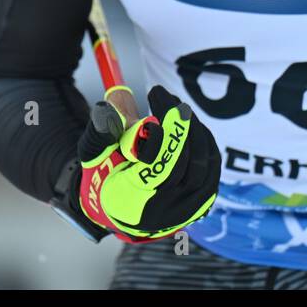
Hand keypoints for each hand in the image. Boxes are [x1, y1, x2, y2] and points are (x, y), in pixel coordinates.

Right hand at [76, 85, 220, 242]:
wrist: (120, 207)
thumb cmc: (104, 175)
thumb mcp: (93, 155)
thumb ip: (101, 132)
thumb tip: (109, 110)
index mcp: (131, 203)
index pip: (157, 167)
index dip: (161, 131)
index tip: (155, 97)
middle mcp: (163, 212)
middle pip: (183, 162)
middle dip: (177, 122)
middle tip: (163, 94)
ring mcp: (186, 209)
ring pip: (202, 162)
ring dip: (192, 128)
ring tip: (175, 107)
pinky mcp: (202, 201)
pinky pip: (212, 166)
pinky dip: (204, 140)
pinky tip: (190, 124)